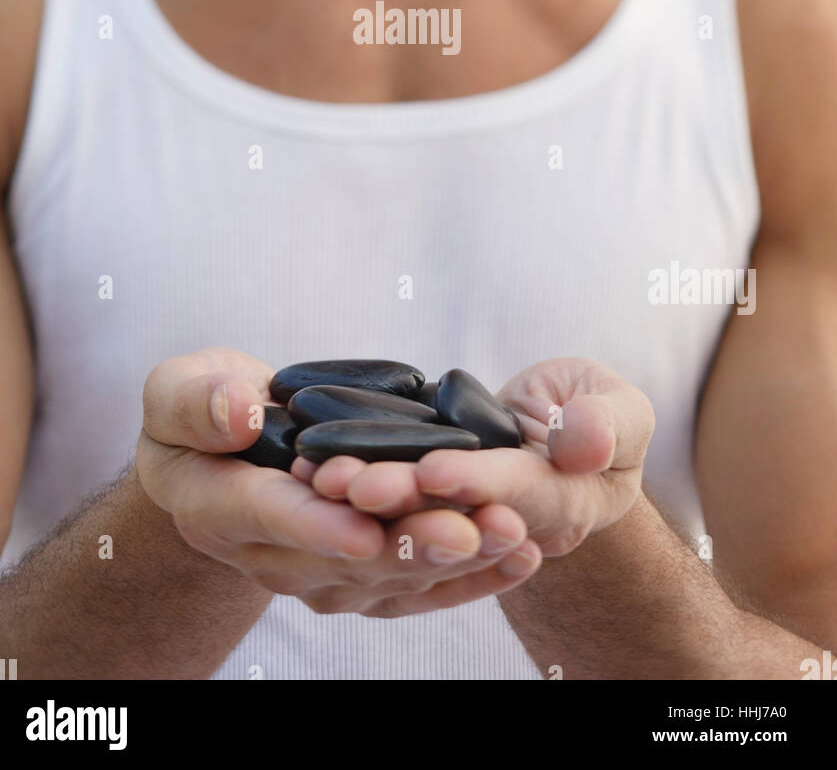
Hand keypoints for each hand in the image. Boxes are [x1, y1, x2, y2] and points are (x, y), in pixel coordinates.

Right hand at [135, 347, 542, 616]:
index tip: (366, 527)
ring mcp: (316, 571)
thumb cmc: (197, 412)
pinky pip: (414, 585)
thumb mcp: (177, 392)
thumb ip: (200, 403)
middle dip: (411, 546)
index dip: (319, 524)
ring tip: (509, 534)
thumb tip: (241, 414)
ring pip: (389, 576)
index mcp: (217, 508)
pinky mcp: (357, 573)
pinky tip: (520, 556)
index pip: (271, 518)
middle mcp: (268, 555)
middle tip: (471, 529)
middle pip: (344, 558)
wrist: (216, 455)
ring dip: (453, 560)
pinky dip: (469, 575)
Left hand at [307, 358, 654, 557]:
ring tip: (320, 478)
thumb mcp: (620, 404)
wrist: (569, 429)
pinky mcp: (438, 514)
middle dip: (401, 501)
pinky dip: (355, 496)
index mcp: (570, 505)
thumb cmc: (600, 409)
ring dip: (366, 503)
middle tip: (350, 483)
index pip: (520, 495)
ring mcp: (473, 526)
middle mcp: (517, 530)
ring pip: (417, 518)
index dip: (476, 483)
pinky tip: (313, 476)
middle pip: (456, 518)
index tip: (432, 467)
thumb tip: (585, 444)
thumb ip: (609, 421)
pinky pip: (397, 509)